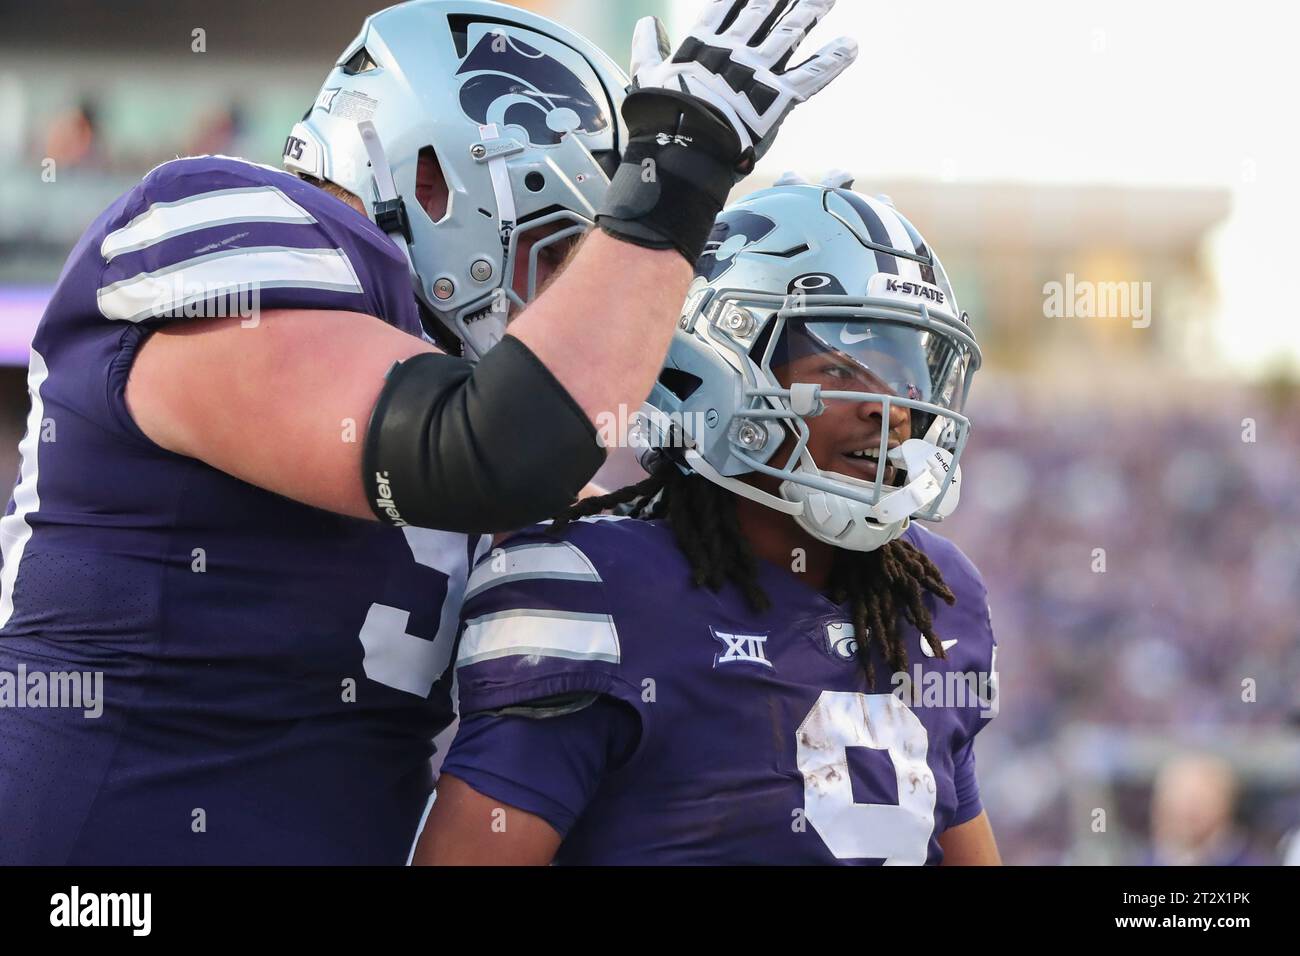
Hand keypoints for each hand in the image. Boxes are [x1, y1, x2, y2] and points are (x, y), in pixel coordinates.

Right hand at [629, 0, 857, 171]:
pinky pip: (811, 76)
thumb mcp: (646, 77)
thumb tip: (647, 23)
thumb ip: (648, 48)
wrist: (682, 147)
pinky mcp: (777, 97)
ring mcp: (758, 71)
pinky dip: (833, 60)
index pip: (726, 5)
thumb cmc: (660, 117)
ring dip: (812, 10)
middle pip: (764, 9)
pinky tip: (851, 45)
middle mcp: (735, 50)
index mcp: (703, 44)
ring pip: (791, 31)